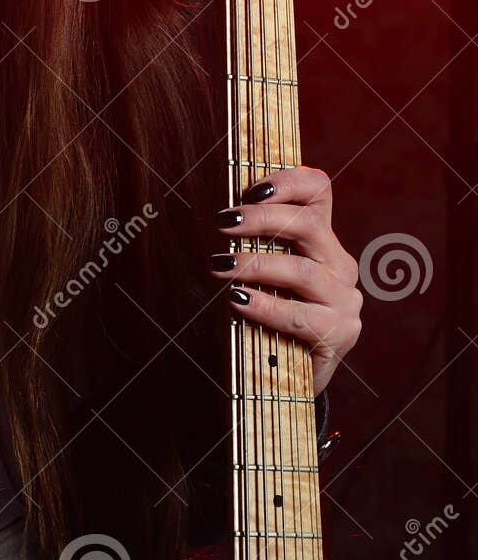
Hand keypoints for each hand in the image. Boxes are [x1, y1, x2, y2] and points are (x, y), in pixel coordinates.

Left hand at [207, 165, 362, 396]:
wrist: (286, 379)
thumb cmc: (262, 317)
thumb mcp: (255, 274)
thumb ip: (247, 243)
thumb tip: (215, 213)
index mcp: (320, 240)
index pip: (317, 190)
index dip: (287, 180)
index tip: (248, 189)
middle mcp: (338, 264)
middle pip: (309, 224)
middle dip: (262, 218)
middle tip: (222, 222)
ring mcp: (344, 299)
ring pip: (302, 269)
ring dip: (255, 264)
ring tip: (219, 267)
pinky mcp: (340, 333)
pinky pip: (300, 315)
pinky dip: (265, 306)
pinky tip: (238, 301)